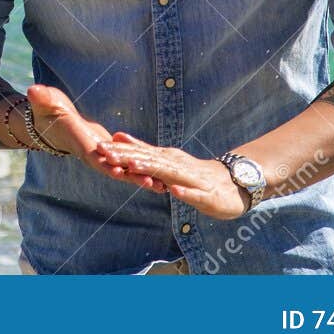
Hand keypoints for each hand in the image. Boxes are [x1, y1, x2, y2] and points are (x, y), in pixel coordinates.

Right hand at [25, 86, 167, 190]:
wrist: (51, 120)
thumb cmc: (47, 109)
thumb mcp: (44, 101)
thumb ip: (41, 98)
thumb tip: (33, 91)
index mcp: (79, 141)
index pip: (93, 155)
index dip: (106, 164)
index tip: (120, 171)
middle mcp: (92, 151)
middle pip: (114, 168)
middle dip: (132, 176)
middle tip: (151, 183)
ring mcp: (102, 153)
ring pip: (124, 169)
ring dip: (142, 177)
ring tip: (163, 186)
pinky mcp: (110, 150)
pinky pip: (128, 162)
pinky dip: (143, 169)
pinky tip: (160, 176)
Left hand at [94, 133, 249, 219]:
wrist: (234, 185)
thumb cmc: (197, 175)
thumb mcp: (168, 163)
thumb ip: (146, 153)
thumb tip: (120, 139)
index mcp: (168, 159)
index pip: (141, 153)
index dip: (120, 150)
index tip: (99, 146)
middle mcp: (177, 165)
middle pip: (149, 159)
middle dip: (127, 156)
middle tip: (106, 153)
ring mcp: (191, 178)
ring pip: (168, 173)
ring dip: (151, 169)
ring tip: (133, 165)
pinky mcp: (206, 194)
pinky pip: (193, 192)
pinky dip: (183, 191)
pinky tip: (173, 189)